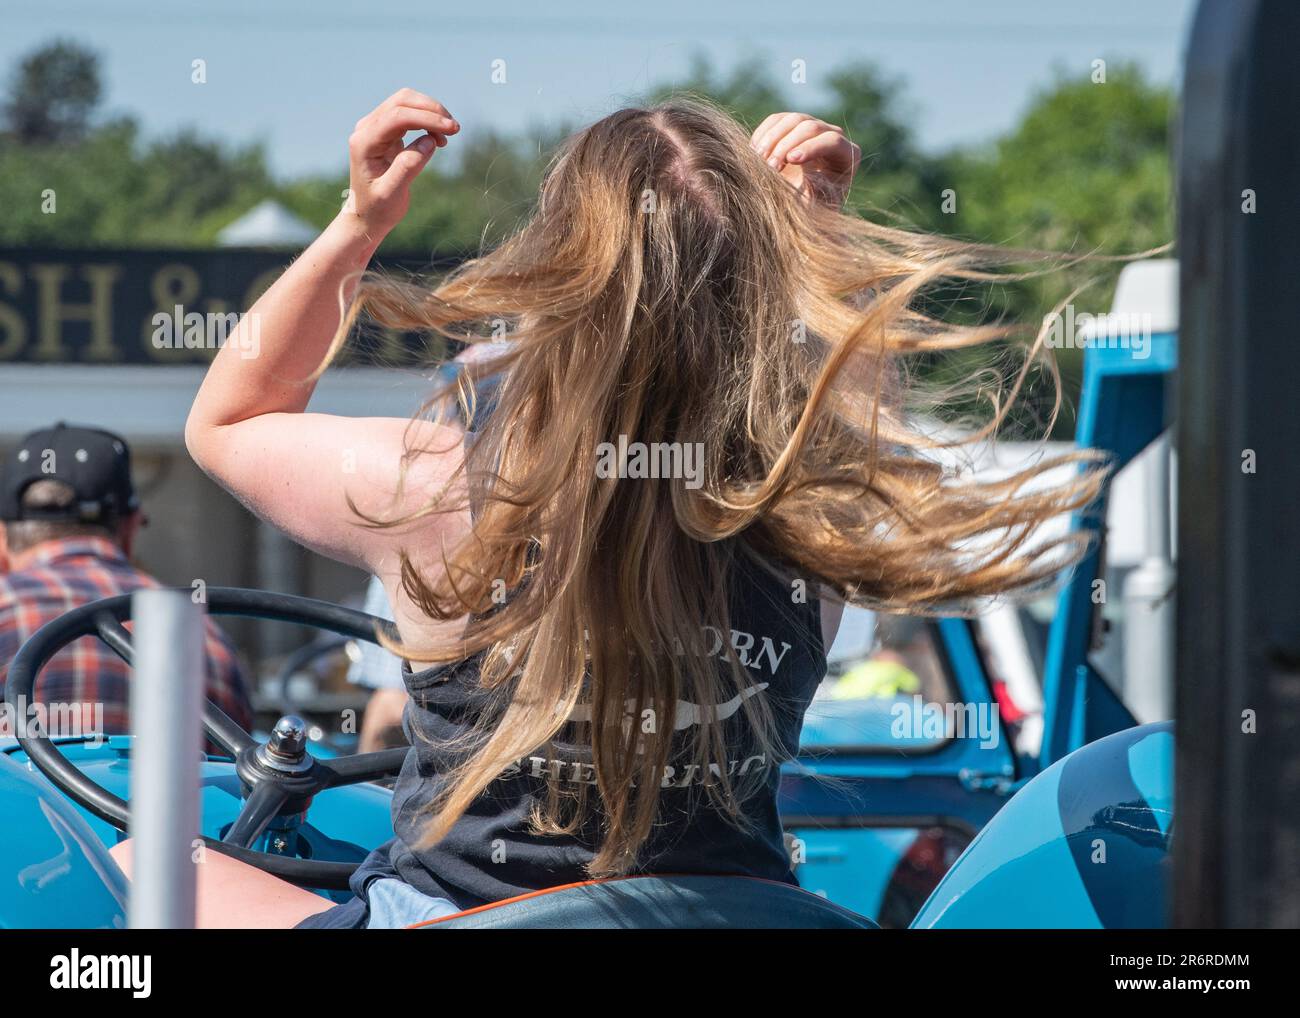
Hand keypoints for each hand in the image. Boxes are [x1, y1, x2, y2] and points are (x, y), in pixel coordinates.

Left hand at [345, 88, 458, 234]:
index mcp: (364, 142)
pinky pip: (408, 114)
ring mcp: (375, 127)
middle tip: (454, 129)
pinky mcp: (386, 131)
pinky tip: (437, 139)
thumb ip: (408, 167)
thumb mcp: (392, 193)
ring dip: (431, 113)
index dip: (427, 118)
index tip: (452, 129)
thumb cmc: (378, 208)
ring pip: (406, 103)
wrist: (366, 215)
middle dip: (431, 110)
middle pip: (402, 101)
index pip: (397, 117)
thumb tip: (430, 141)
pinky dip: (427, 120)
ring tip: (448, 135)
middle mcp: (367, 128)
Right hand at [750, 113, 859, 207]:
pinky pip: (776, 120)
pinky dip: (763, 135)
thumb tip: (799, 181)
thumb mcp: (814, 209)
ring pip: (793, 119)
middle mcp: (833, 137)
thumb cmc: (810, 214)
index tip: (789, 161)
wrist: (796, 209)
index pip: (833, 141)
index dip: (810, 148)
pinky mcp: (792, 127)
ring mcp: (812, 129)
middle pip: (810, 127)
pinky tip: (754, 154)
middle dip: (786, 145)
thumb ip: (811, 194)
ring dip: (772, 139)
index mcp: (847, 157)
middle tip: (769, 168)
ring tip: (760, 162)